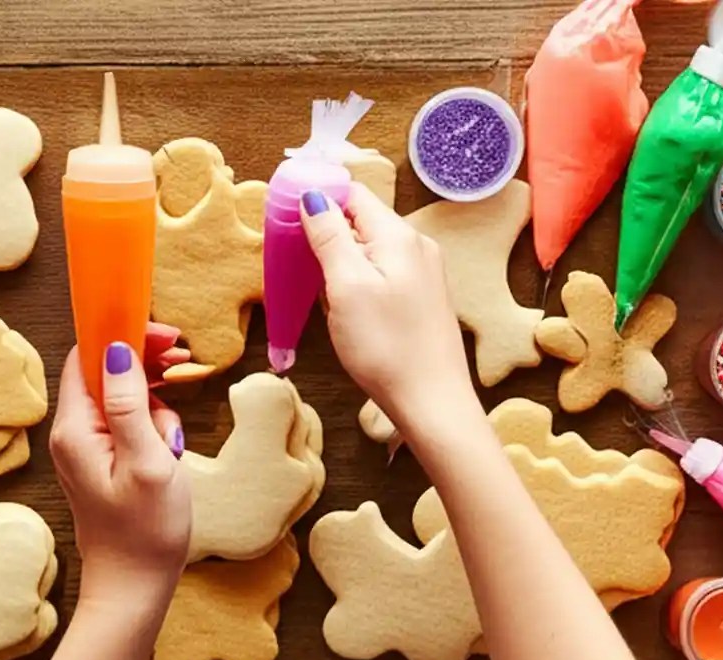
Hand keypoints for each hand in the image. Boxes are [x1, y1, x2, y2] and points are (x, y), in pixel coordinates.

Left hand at [49, 323, 191, 606]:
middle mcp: (72, 433)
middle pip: (104, 370)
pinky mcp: (102, 460)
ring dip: (154, 400)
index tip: (166, 336)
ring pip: (120, 395)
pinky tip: (168, 446)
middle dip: (146, 362)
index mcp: (76, 430)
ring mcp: (86, 447)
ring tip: (174, 436)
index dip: (125, 336)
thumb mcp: (147, 462)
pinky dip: (151, 423)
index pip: (88, 356)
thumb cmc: (145, 531)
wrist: (133, 587)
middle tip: (184, 362)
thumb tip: (116, 350)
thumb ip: (129, 404)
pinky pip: (126, 421)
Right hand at [301, 184, 473, 422]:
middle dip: (328, 239)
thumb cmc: (387, 348)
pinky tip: (352, 315)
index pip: (354, 194)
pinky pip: (382, 275)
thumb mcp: (347, 286)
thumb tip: (314, 196)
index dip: (319, 199)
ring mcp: (423, 273)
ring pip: (369, 251)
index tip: (290, 222)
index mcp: (398, 236)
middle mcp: (416, 246)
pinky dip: (358, 285)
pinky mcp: (422, 298)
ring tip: (330, 301)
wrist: (432, 402)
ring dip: (341, 267)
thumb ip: (331, 236)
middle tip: (307, 272)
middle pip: (361, 221)